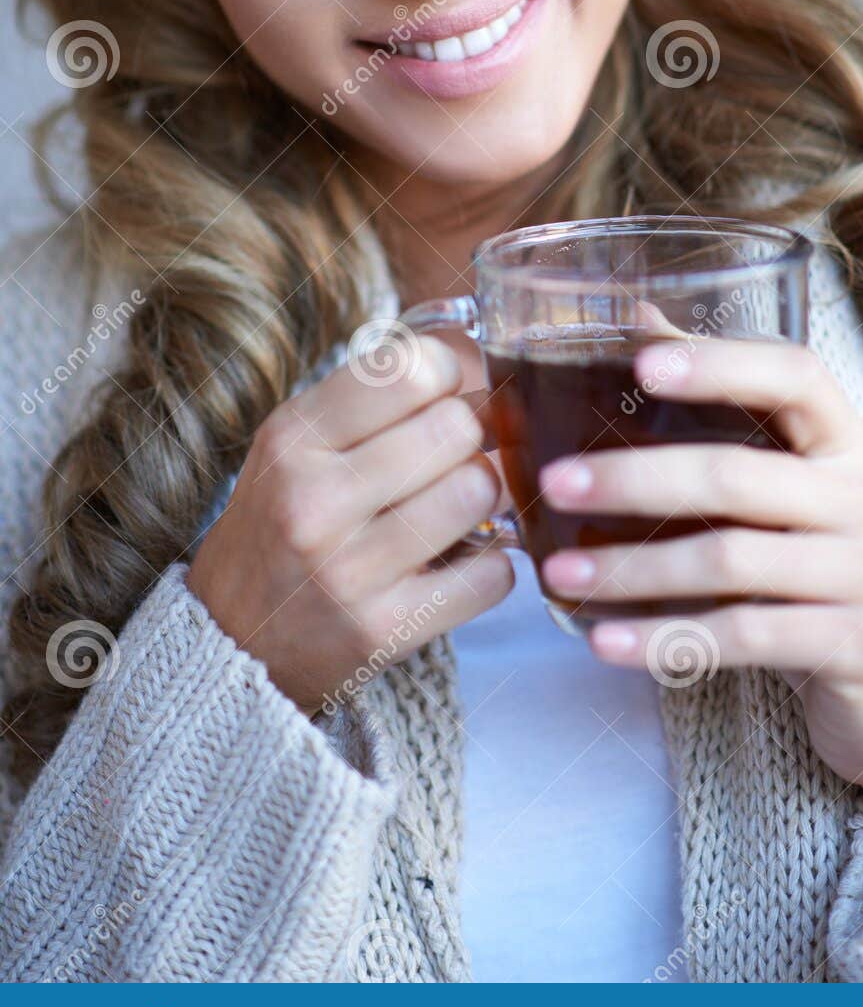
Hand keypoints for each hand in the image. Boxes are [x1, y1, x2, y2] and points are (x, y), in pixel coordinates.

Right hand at [187, 335, 512, 715]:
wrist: (228, 643)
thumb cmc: (279, 524)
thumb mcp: (296, 446)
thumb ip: (372, 400)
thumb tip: (478, 363)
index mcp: (293, 439)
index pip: (410, 370)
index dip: (448, 374)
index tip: (443, 393)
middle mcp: (315, 499)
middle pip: (456, 427)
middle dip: (469, 438)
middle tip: (451, 457)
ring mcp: (349, 569)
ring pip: (478, 492)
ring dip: (482, 499)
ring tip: (453, 509)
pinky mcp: (383, 630)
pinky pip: (490, 575)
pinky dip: (489, 566)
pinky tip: (459, 564)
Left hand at [536, 336, 862, 863]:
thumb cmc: (813, 561)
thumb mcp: (783, 480)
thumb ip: (722, 404)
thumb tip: (638, 316)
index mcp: (848, 441)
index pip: (795, 377)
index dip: (720, 363)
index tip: (640, 361)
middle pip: (738, 475)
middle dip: (635, 477)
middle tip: (556, 482)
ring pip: (731, 561)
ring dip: (634, 568)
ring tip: (559, 574)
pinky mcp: (855, 644)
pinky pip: (744, 636)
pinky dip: (666, 639)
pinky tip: (604, 640)